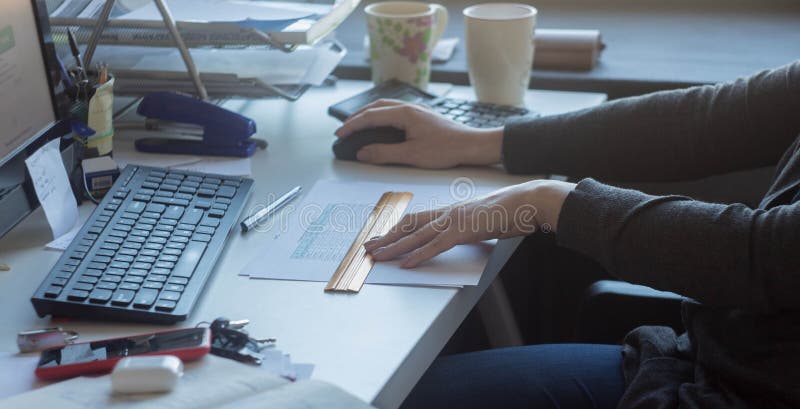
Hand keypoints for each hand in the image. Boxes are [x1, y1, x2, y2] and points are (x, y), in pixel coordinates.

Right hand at [334, 99, 502, 168]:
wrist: (472, 145)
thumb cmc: (446, 149)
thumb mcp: (411, 155)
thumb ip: (384, 153)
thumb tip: (362, 153)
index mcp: (405, 113)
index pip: (370, 116)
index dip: (352, 126)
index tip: (339, 135)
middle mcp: (410, 107)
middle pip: (376, 107)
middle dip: (357, 117)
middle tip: (343, 130)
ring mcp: (417, 110)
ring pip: (386, 107)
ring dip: (369, 115)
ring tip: (357, 126)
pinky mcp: (423, 117)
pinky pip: (395, 111)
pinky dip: (381, 117)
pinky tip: (381, 126)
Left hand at [364, 180, 575, 267]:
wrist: (526, 202)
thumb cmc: (509, 212)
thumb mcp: (482, 220)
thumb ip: (467, 228)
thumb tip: (459, 236)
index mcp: (451, 210)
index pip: (416, 218)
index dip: (397, 228)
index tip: (382, 236)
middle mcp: (448, 213)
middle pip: (409, 226)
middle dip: (387, 237)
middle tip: (369, 247)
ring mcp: (454, 221)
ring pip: (416, 236)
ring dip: (395, 247)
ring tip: (378, 256)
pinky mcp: (463, 231)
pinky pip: (436, 246)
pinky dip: (419, 255)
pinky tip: (406, 264)